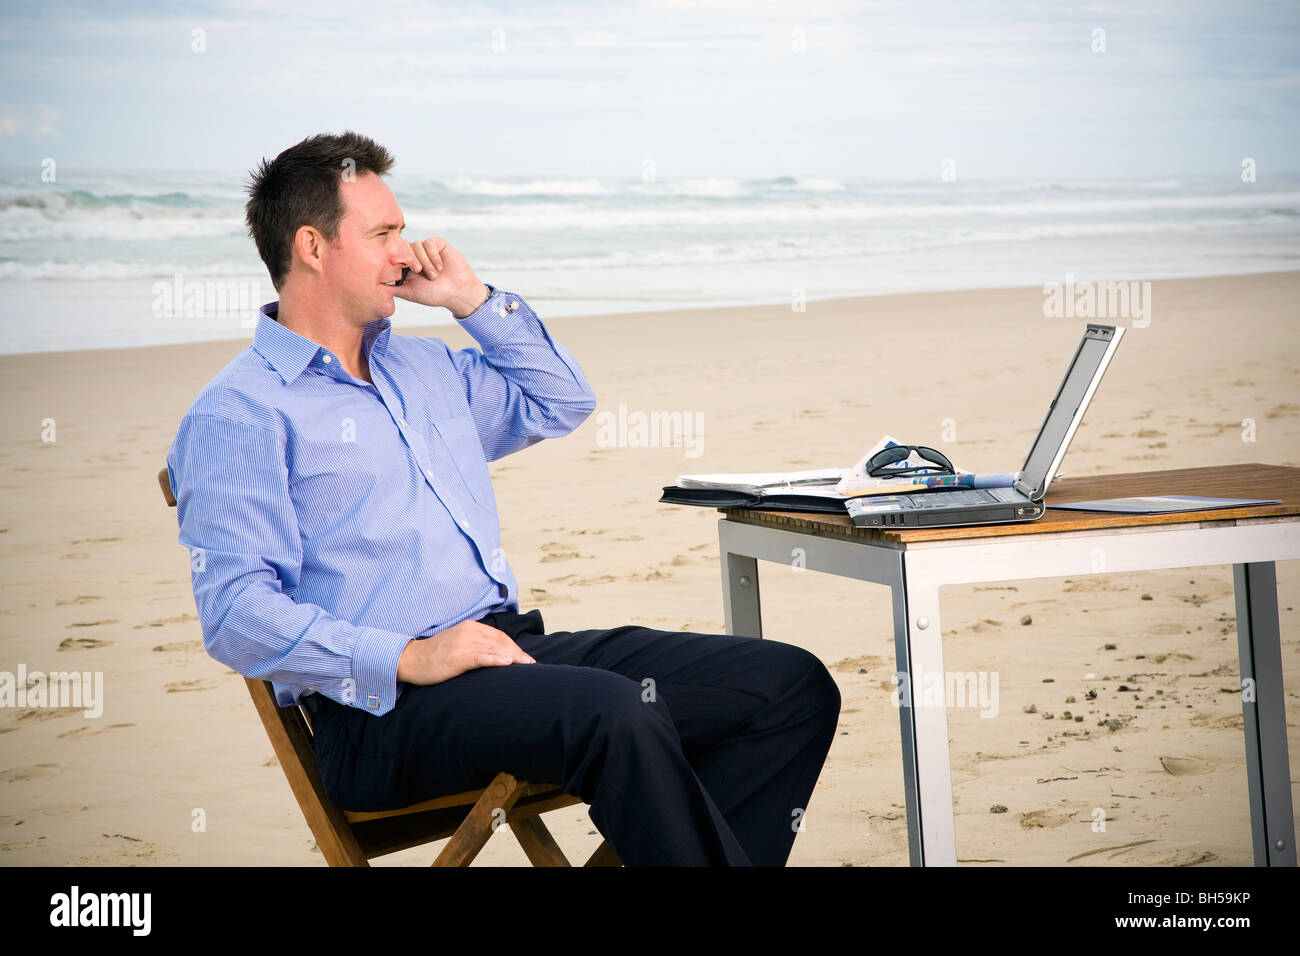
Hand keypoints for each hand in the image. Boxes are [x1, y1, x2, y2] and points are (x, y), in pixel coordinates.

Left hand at [390, 236, 489, 317]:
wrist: (458, 292)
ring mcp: (425, 249)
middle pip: (403, 247)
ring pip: (416, 246)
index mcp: (405, 266)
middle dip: (410, 259)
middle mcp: (414, 255)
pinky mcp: (437, 244)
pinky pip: (429, 243)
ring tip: (433, 276)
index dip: (396, 261)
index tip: (404, 272)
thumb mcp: (409, 293)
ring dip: (425, 261)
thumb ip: (392, 288)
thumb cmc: (434, 295)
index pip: (393, 255)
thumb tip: (372, 286)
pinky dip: (433, 256)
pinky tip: (440, 267)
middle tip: (418, 272)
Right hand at [396, 617, 535, 685]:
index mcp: (470, 627)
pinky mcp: (457, 658)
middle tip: (530, 664)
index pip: (499, 636)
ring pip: (494, 649)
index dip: (514, 647)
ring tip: (526, 666)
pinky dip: (495, 659)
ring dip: (512, 657)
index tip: (525, 658)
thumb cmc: (436, 654)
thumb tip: (495, 652)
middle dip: (518, 653)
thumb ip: (475, 643)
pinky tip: (507, 663)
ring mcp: (462, 645)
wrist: (412, 660)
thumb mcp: (457, 642)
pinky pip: (480, 657)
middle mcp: (468, 632)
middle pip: (500, 642)